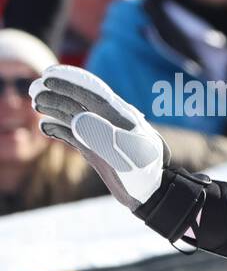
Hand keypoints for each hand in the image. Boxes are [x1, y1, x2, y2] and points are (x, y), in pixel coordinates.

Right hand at [28, 64, 168, 210]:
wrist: (150, 193)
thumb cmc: (144, 172)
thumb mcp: (128, 153)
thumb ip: (103, 135)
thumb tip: (77, 118)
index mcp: (122, 117)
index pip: (93, 93)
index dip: (71, 81)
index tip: (49, 76)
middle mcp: (110, 122)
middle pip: (79, 101)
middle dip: (57, 92)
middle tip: (33, 89)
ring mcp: (101, 135)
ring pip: (74, 116)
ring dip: (54, 108)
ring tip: (36, 102)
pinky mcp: (96, 149)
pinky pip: (73, 135)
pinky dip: (58, 129)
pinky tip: (45, 126)